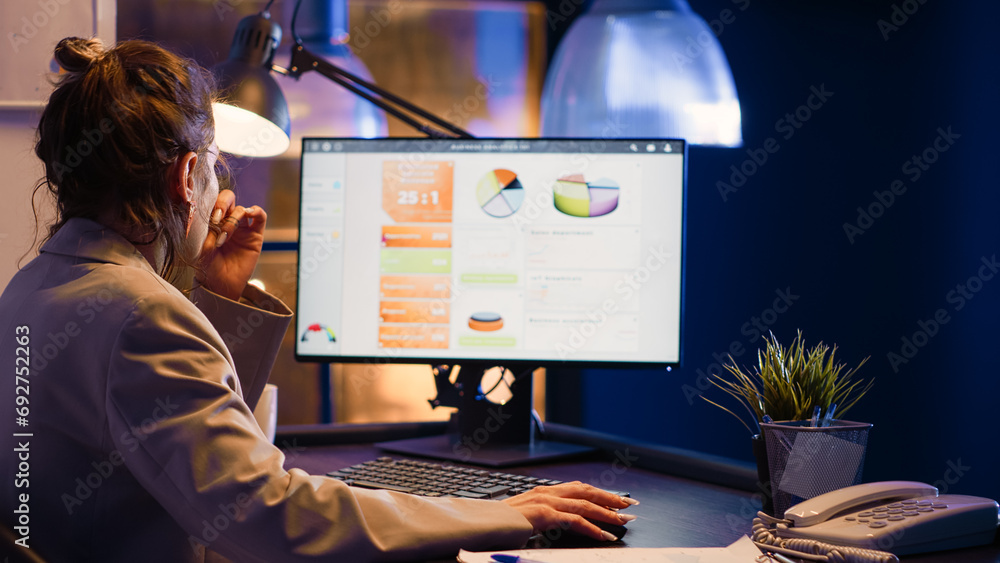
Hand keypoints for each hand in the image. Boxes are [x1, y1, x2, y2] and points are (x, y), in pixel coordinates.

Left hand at [197, 190, 266, 300]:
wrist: (222, 285)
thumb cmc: (208, 268)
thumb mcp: (200, 250)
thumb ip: (206, 233)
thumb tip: (214, 222)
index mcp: (211, 221)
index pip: (212, 202)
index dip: (210, 204)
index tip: (207, 218)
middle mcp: (226, 221)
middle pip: (228, 199)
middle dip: (222, 204)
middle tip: (217, 219)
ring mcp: (242, 228)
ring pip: (241, 209)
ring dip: (233, 220)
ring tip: (225, 236)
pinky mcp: (255, 235)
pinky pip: (260, 217)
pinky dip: (256, 211)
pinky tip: (249, 214)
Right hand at [501, 482, 637, 540]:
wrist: (479, 524)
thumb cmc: (499, 524)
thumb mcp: (525, 518)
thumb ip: (544, 517)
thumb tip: (562, 524)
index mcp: (542, 491)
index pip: (578, 488)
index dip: (599, 493)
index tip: (616, 499)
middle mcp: (546, 492)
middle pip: (586, 491)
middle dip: (610, 497)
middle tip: (630, 505)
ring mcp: (545, 502)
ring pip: (585, 504)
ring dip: (607, 512)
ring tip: (623, 520)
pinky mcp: (543, 514)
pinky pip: (574, 520)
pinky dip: (592, 527)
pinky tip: (603, 535)